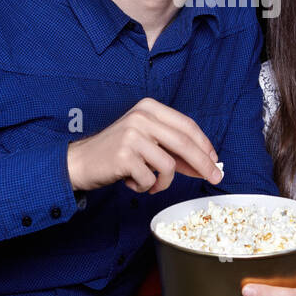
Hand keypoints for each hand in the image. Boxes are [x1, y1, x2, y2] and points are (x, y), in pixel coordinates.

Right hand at [66, 98, 223, 193]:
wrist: (80, 162)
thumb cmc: (116, 153)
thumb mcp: (147, 142)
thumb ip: (173, 150)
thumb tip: (206, 164)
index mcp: (149, 108)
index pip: (186, 126)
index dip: (204, 144)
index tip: (215, 160)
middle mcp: (141, 117)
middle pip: (184, 143)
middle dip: (203, 164)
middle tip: (215, 178)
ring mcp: (132, 135)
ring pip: (168, 166)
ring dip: (163, 182)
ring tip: (150, 184)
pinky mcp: (124, 156)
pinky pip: (150, 179)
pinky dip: (145, 187)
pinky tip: (131, 182)